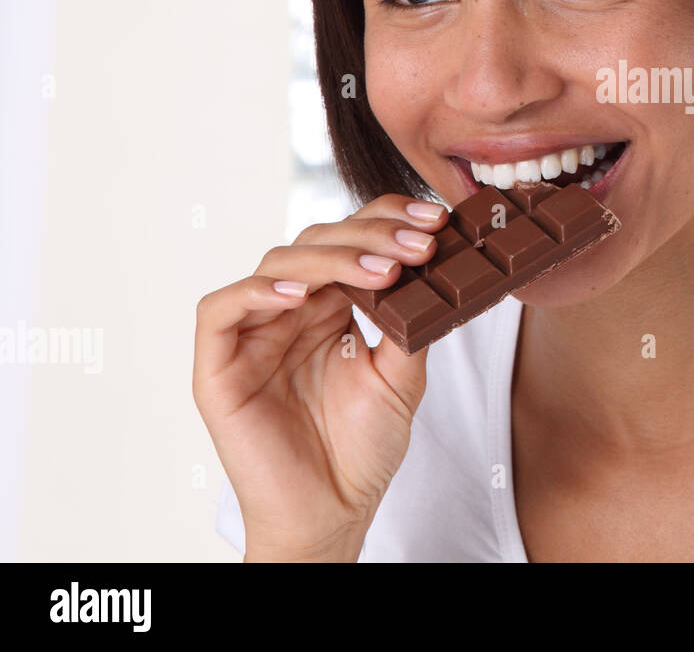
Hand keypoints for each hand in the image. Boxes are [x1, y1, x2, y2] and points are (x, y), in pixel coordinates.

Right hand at [193, 194, 447, 560]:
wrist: (333, 511)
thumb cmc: (362, 447)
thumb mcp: (402, 374)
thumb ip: (409, 320)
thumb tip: (437, 267)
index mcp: (331, 305)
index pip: (352, 240)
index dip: (388, 221)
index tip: (435, 221)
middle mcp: (290, 309)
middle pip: (317, 242)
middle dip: (371, 236)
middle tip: (416, 246)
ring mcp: (253, 333)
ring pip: (278, 265)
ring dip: (331, 259)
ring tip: (380, 271)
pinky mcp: (218, 365)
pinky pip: (221, 309)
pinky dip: (257, 292)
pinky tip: (303, 295)